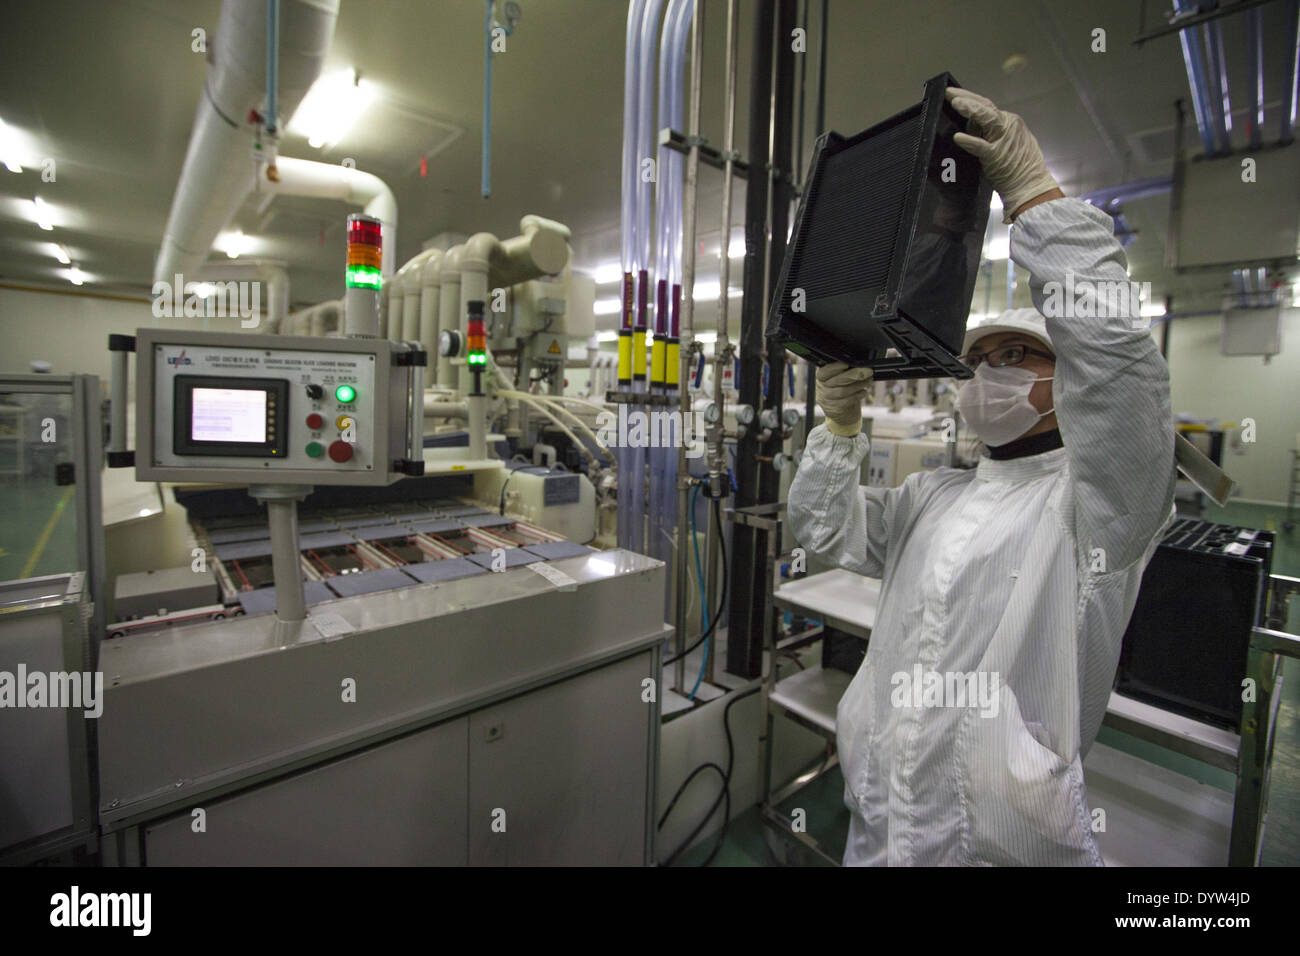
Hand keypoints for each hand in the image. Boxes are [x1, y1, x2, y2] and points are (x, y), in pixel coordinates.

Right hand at [815, 362, 872, 436]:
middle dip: (855, 374)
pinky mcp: (833, 408)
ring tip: (869, 381)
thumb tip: (859, 362)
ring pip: (844, 391)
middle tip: (868, 371)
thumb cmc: (840, 387)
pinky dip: (858, 395)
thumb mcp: (838, 376)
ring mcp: (826, 398)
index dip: (836, 367)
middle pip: (838, 380)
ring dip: (859, 385)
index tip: (847, 364)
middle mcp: (821, 387)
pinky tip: (864, 391)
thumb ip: (844, 369)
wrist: (838, 409)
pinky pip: (847, 401)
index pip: (825, 371)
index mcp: (821, 376)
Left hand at [944, 87, 1058, 223]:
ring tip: (955, 102)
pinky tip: (958, 137)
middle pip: (985, 106)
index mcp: (1009, 122)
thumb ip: (991, 132)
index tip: (955, 94)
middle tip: (949, 92)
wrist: (1030, 186)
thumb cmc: (1019, 168)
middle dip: (966, 97)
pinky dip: (969, 141)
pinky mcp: (996, 156)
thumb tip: (972, 124)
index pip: (987, 106)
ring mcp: (1003, 139)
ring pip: (986, 117)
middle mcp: (1008, 126)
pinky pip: (981, 146)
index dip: (970, 99)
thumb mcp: (1008, 142)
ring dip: (970, 109)